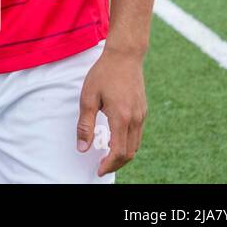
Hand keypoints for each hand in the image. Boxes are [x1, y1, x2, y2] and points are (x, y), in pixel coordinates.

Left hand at [77, 46, 147, 175]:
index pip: (119, 152)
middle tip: (101, 166)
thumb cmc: (104, 74)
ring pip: (135, 145)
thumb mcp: (88, 98)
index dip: (108, 165)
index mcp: (122, 118)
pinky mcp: (143, 111)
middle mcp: (136, 120)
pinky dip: (127, 143)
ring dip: (122, 155)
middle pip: (129, 153)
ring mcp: (142, 115)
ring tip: (106, 156)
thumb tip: (83, 148)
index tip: (98, 170)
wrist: (125, 56)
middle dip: (115, 164)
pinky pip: (137, 134)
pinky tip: (115, 140)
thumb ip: (85, 125)